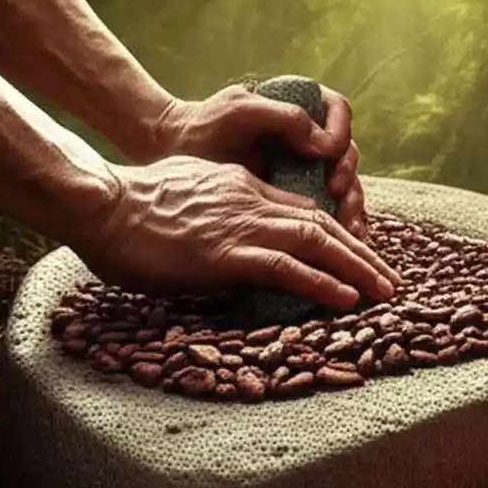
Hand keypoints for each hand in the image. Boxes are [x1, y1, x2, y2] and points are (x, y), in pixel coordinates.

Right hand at [79, 156, 398, 309]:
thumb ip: (210, 213)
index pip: (301, 208)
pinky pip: (286, 267)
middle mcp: (248, 201)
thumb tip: (220, 243)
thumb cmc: (126, 208)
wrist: (99, 204)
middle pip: (321, 223)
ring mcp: (239, 225)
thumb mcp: (181, 197)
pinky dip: (321, 283)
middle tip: (387, 280)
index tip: (357, 255)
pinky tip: (346, 300)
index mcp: (239, 187)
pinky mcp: (225, 254)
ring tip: (383, 293)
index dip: (336, 233)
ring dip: (356, 269)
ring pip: (316, 242)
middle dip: (360, 253)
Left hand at [155, 85, 367, 238]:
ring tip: (349, 231)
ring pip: (342, 192)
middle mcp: (308, 142)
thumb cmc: (204, 126)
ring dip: (350, 210)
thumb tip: (325, 144)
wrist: (173, 157)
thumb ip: (283, 118)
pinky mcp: (293, 205)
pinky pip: (323, 218)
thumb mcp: (239, 111)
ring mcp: (303, 174)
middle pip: (345, 159)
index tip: (329, 154)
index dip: (340, 133)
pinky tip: (339, 248)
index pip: (337, 113)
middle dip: (349, 180)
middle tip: (338, 197)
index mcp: (300, 109)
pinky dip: (335, 234)